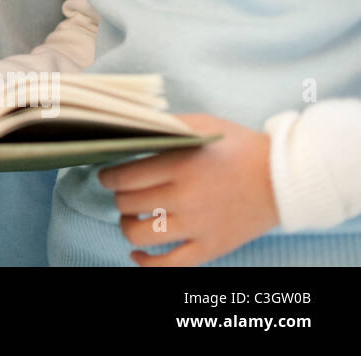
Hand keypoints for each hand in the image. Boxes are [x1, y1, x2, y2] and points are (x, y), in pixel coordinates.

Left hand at [99, 113, 278, 265]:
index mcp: (180, 165)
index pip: (123, 177)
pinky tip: (136, 252)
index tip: (107, 175)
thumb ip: (166, 127)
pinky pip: (168, 265)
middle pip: (127, 204)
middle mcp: (186, 198)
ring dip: (127, 224)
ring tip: (132, 216)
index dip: (107, 177)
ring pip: (139, 234)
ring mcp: (198, 226)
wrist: (284, 179)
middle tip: (124, 192)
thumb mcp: (203, 125)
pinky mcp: (211, 248)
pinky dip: (145, 262)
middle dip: (119, 197)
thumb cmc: (239, 148)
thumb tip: (130, 130)